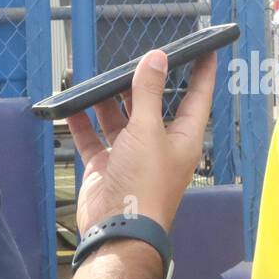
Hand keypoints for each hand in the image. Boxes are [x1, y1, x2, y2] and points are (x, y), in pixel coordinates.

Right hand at [66, 50, 215, 233]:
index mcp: (183, 138)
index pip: (197, 97)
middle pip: (153, 105)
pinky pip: (94, 138)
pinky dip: (83, 123)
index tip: (206, 49)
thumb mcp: (148, 130)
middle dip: (142, 83)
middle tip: (135, 56)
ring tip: (98, 77)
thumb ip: (149, 93)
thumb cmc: (144, 184)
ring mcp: (131, 155)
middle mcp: (159, 145)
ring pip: (120, 119)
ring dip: (108, 101)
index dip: (201, 73)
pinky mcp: (107, 166)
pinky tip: (72, 105)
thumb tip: (156, 59)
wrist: (116, 229)